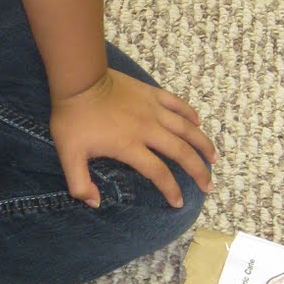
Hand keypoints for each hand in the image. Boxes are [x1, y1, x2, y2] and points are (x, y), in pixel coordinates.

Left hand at [49, 69, 215, 208]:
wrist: (79, 79)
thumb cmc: (73, 118)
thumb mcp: (69, 155)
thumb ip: (80, 183)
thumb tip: (95, 203)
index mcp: (130, 146)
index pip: (158, 173)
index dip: (171, 190)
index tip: (179, 203)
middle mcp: (148, 129)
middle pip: (181, 153)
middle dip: (198, 171)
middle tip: (208, 185)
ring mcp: (152, 109)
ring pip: (186, 129)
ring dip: (203, 144)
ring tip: (214, 158)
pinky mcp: (151, 93)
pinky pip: (177, 104)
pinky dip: (189, 114)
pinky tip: (198, 122)